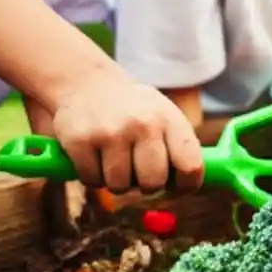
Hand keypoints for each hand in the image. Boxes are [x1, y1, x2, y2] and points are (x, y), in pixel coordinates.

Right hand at [46, 70, 204, 194]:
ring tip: (116, 162)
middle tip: (140, 174)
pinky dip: (93, 176)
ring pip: (119, 185)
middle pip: (153, 182)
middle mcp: (143, 125)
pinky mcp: (80, 140)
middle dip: (147, 186)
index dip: (188, 185)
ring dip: (117, 182)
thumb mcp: (164, 116)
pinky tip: (95, 158)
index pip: (191, 165)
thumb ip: (179, 147)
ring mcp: (111, 132)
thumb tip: (190, 185)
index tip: (179, 188)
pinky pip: (91, 180)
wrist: (89, 83)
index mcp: (170, 120)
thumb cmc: (134, 110)